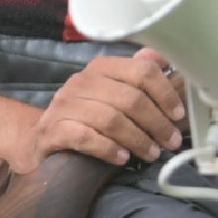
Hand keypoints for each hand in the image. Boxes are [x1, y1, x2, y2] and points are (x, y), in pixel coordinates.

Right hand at [14, 48, 187, 172]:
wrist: (40, 140)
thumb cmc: (85, 119)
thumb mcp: (111, 94)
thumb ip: (137, 78)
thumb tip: (165, 60)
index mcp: (100, 69)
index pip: (141, 71)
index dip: (165, 93)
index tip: (178, 114)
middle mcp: (81, 82)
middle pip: (130, 98)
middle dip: (157, 123)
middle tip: (171, 141)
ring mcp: (64, 106)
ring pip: (111, 119)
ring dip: (138, 139)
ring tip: (151, 154)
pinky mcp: (53, 131)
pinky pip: (86, 138)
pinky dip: (109, 149)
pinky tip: (122, 158)